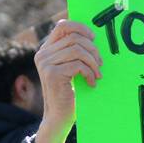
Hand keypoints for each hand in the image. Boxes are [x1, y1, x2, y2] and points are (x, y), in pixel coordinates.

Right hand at [33, 18, 102, 142]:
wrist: (60, 116)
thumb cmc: (71, 92)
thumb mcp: (72, 68)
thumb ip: (75, 52)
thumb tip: (93, 35)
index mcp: (47, 49)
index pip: (63, 26)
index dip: (81, 28)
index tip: (94, 39)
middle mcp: (43, 54)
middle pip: (74, 38)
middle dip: (93, 50)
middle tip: (100, 64)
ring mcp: (45, 63)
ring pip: (78, 50)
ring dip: (93, 63)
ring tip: (97, 74)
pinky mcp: (52, 73)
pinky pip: (78, 64)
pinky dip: (90, 73)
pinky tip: (92, 83)